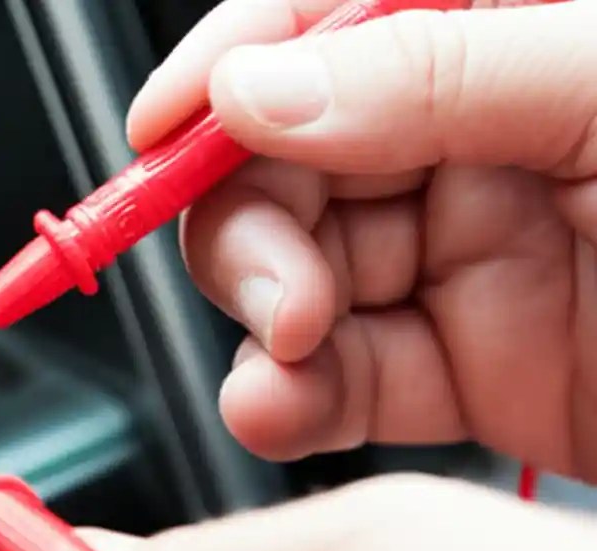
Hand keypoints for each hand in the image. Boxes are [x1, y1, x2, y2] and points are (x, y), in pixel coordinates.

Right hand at [126, 0, 596, 479]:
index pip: (320, 26)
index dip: (223, 70)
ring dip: (259, 322)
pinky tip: (280, 406)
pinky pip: (338, 381)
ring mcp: (457, 261)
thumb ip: (431, 81)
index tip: (158, 130)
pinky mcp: (464, 369)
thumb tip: (258, 91)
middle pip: (278, 165)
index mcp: (498, 41)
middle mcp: (464, 146)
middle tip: (276, 287)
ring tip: (288, 353)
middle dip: (246, 228)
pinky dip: (287, 402)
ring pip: (289, 276)